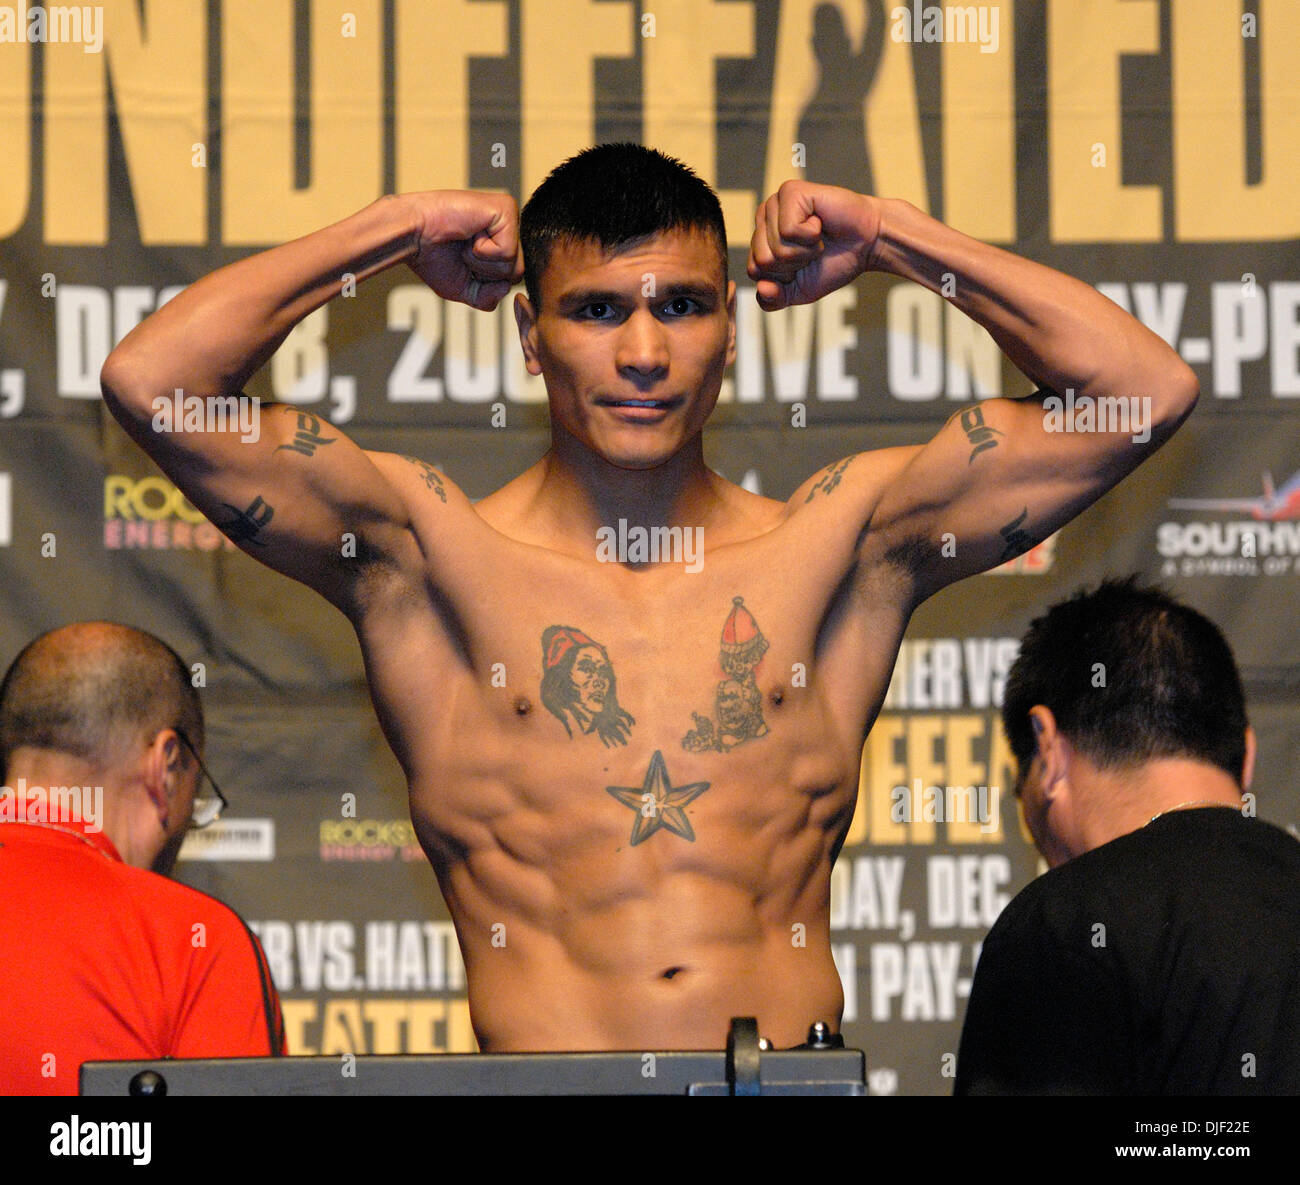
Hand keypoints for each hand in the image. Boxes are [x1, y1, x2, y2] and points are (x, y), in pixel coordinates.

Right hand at [405, 190, 522, 310]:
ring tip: (465, 241)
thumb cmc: (433, 258)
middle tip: (463, 252)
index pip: (511, 279)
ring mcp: (509, 216)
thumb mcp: (464, 289)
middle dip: (486, 274)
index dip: (485, 282)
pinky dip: (483, 251)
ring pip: (513, 264)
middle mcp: (508, 228)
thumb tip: (506, 287)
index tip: (462, 263)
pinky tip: (470, 233)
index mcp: (500, 243)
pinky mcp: (506, 208)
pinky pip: (508, 251)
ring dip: (482, 262)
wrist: (413, 235)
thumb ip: (488, 298)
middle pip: (516, 273)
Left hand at [747, 181, 881, 310]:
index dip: (783, 277)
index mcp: (760, 238)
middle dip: (793, 264)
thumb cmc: (832, 263)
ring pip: (775, 247)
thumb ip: (773, 299)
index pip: (754, 271)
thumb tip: (761, 288)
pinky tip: (820, 223)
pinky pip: (788, 230)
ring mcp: (775, 202)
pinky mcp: (791, 191)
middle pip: (762, 260)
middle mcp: (763, 217)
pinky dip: (810, 236)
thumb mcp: (798, 292)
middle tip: (812, 250)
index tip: (803, 264)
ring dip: (805, 250)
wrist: (867, 245)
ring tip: (817, 237)